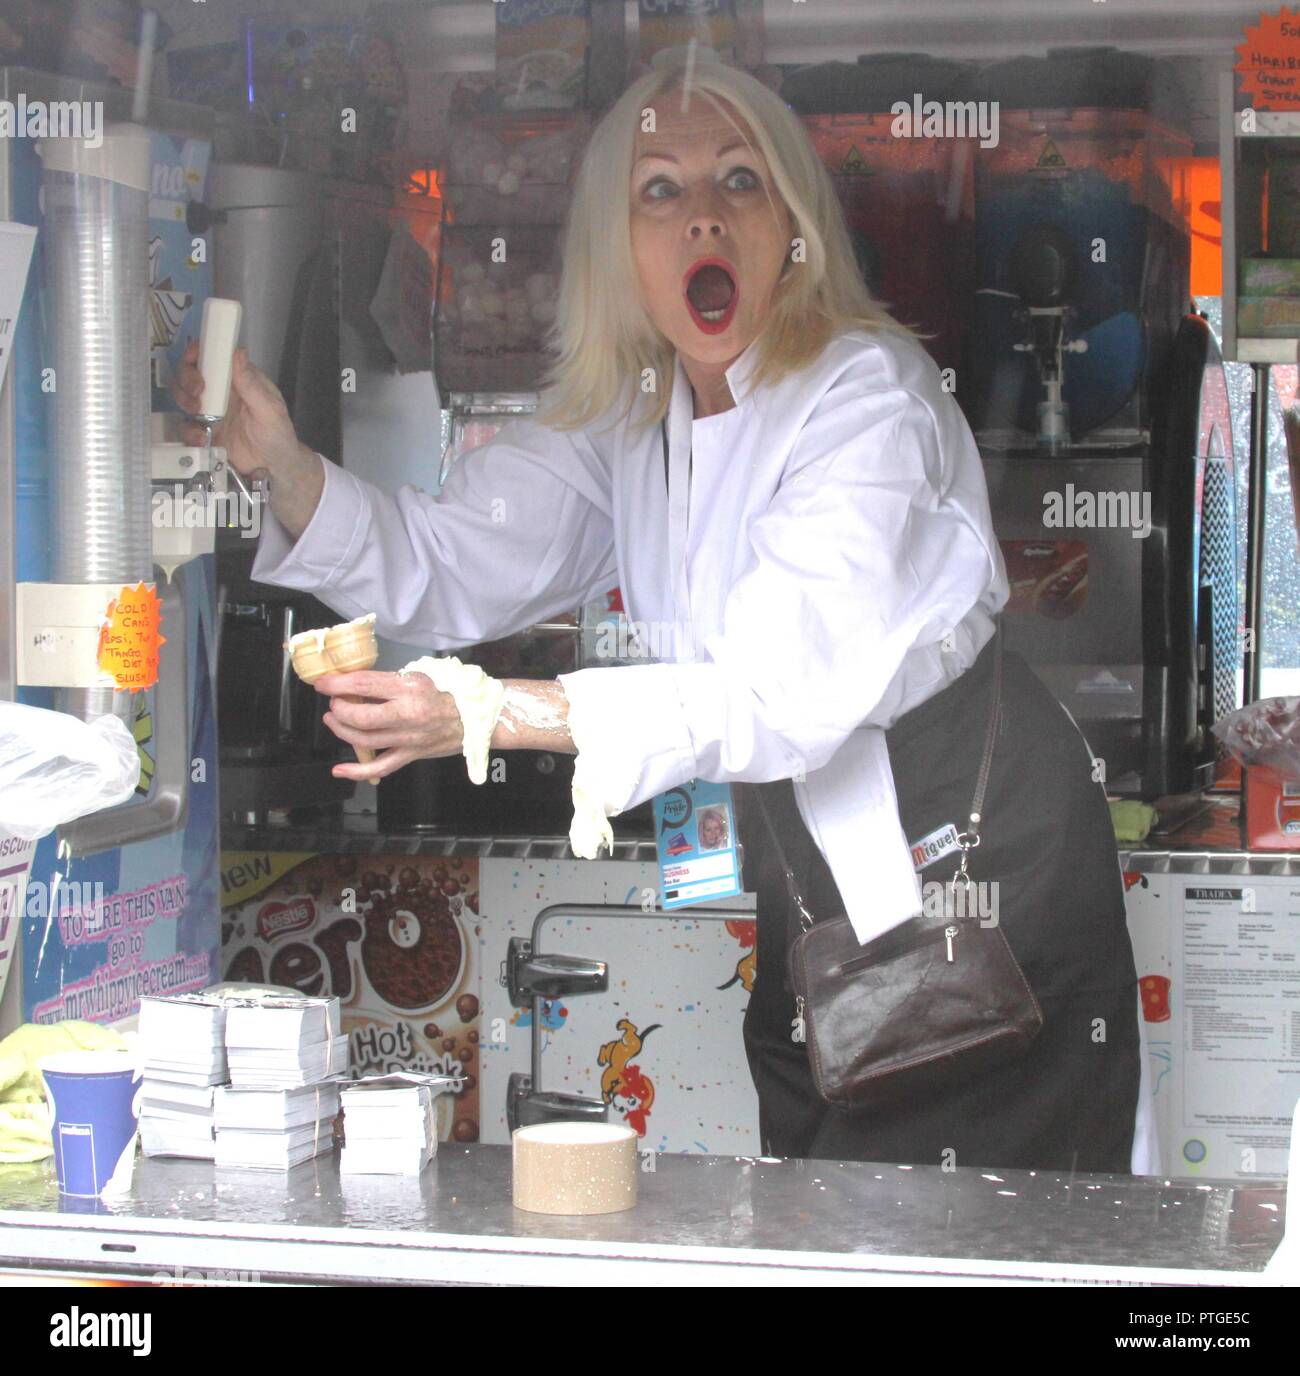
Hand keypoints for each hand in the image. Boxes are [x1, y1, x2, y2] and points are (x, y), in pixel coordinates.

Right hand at [173, 340, 309, 479]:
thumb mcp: (269, 409)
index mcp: (238, 380)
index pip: (213, 357)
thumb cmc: (277, 434)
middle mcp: (220, 392)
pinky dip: (189, 431)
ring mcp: (209, 411)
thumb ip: (252, 384)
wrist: (273, 467)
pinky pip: (185, 426)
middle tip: (198, 392)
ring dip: (184, 401)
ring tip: (198, 413)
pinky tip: (203, 438)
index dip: (197, 353)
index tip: (193, 360)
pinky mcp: (203, 431)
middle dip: (187, 378)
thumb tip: (238, 352)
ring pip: (183, 396)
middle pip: (190, 373)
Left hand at [313, 669, 463, 782]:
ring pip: (365, 740)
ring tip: (334, 720)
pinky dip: (357, 771)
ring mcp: (409, 737)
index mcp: (409, 688)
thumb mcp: (421, 675)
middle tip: (334, 703)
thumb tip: (359, 684)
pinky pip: (381, 768)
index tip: (323, 683)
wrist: (477, 717)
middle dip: (339, 709)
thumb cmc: (449, 693)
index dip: (337, 684)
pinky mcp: (411, 754)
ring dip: (342, 730)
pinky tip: (339, 769)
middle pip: (360, 716)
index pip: (364, 685)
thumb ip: (390, 681)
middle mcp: (408, 713)